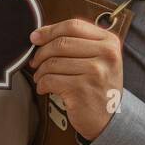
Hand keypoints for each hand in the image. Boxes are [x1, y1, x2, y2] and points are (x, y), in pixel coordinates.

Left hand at [30, 19, 123, 141]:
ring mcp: (95, 72)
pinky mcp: (82, 90)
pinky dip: (42, 84)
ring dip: (40, 71)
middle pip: (61, 43)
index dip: (50, 30)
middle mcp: (105, 55)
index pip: (73, 26)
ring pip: (53, 62)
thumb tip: (40, 34)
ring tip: (40, 77)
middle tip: (35, 62)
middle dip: (41, 52)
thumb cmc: (98, 86)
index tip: (35, 37)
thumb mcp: (98, 59)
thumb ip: (77, 42)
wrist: (109, 118)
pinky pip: (51, 80)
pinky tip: (44, 88)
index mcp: (109, 42)